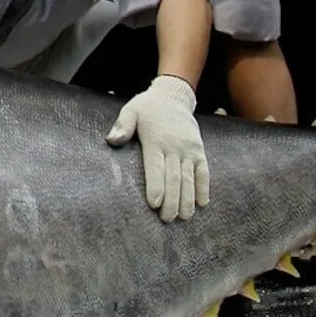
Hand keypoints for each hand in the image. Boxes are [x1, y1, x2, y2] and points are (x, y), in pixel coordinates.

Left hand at [105, 75, 208, 221]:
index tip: (154, 204)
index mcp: (155, 140)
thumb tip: (111, 140)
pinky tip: (202, 203)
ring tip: (184, 217)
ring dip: (188, 198)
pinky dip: (204, 186)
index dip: (156, 186)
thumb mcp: (131, 111)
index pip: (156, 166)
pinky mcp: (199, 150)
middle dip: (172, 200)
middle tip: (167, 219)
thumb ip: (122, 126)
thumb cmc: (146, 108)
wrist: (173, 97)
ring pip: (189, 177)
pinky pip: (204, 170)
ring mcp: (189, 149)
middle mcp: (174, 146)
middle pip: (173, 176)